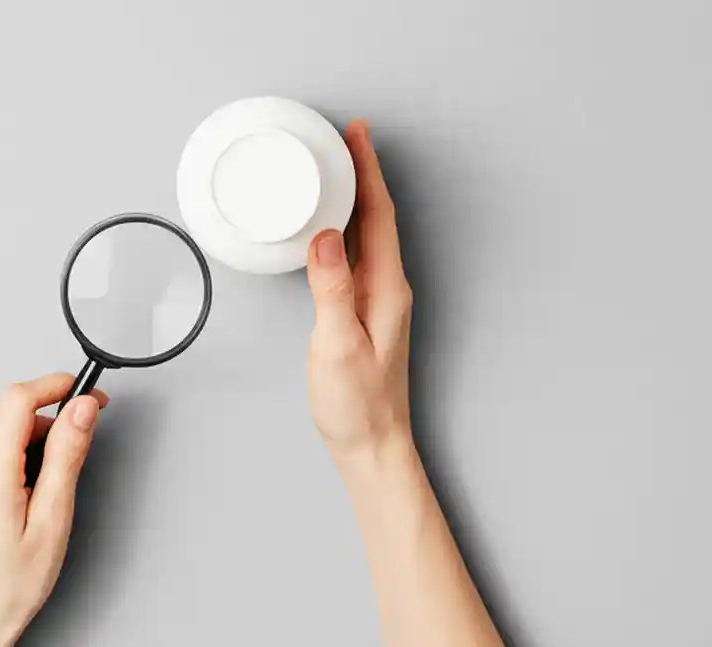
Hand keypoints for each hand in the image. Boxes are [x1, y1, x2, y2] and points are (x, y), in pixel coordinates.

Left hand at [0, 374, 106, 646]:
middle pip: (11, 415)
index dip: (55, 387)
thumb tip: (81, 409)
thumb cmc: (11, 585)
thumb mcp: (53, 522)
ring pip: (0, 432)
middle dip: (49, 425)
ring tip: (43, 495)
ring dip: (30, 445)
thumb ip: (66, 457)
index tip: (84, 393)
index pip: (16, 400)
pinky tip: (22, 498)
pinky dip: (12, 459)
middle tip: (76, 456)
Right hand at [306, 121, 413, 458]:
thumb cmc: (357, 405)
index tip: (356, 135)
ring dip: (354, 198)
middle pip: (375, 216)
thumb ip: (331, 289)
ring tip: (336, 169)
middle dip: (361, 173)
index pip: (378, 215)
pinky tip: (329, 228)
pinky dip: (344, 230)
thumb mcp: (337, 344)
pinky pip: (356, 256)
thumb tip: (324, 235)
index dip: (367, 171)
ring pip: (367, 235)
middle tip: (343, 138)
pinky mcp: (364, 314)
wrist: (371, 446)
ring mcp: (377, 301)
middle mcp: (387, 289)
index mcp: (385, 289)